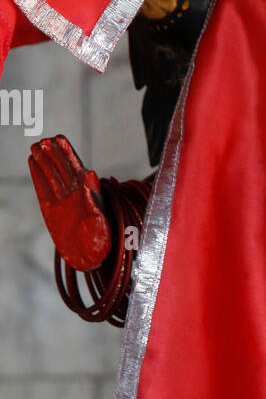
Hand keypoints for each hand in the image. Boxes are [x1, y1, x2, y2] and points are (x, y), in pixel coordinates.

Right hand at [29, 135, 110, 270]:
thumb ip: (93, 197)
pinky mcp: (50, 210)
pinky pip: (42, 189)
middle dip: (54, 154)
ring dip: (44, 161)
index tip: (60, 139)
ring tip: (36, 145)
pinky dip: (37, 175)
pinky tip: (32, 162)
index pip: (76, 168)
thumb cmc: (100, 241)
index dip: (68, 153)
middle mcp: (76, 194)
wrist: (88, 259)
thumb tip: (90, 173)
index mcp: (89, 193)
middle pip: (62, 169)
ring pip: (51, 176)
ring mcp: (62, 201)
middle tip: (44, 139)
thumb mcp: (99, 218)